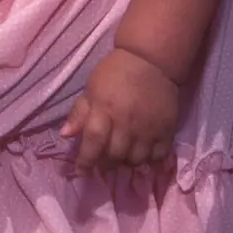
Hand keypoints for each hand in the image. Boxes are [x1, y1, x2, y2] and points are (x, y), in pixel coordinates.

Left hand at [60, 47, 178, 173]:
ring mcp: (148, 128)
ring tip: (121, 155)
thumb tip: (65, 135)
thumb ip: (79, 113)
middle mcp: (127, 122)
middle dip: (105, 163)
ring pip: (135, 160)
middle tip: (102, 161)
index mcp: (105, 108)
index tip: (80, 171)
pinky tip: (141, 152)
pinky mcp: (167, 130)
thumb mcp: (91, 88)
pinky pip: (157, 156)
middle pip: (114, 155)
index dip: (85, 160)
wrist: (150, 61)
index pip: (93, 141)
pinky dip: (148, 160)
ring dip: (125, 162)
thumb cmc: (114, 73)